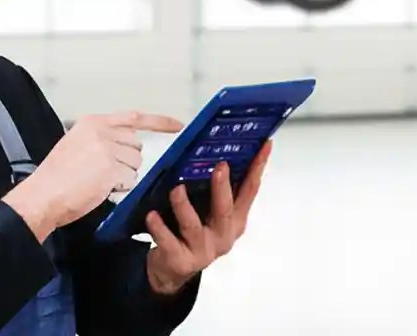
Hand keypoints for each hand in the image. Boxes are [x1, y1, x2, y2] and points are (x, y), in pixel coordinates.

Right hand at [3, 110, 183, 241]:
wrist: (42, 194)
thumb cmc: (55, 176)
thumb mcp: (76, 143)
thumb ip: (102, 138)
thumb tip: (128, 146)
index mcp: (93, 122)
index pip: (135, 117)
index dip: (160, 122)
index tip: (179, 125)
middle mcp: (102, 131)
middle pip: (136, 146)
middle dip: (126, 161)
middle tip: (102, 171)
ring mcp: (108, 149)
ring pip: (135, 164)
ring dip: (122, 175)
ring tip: (96, 180)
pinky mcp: (111, 168)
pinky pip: (130, 180)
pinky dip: (119, 187)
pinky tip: (99, 188)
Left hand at [145, 140, 273, 295]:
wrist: (173, 272)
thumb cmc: (194, 234)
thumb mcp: (212, 215)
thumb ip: (218, 192)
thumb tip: (217, 153)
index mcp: (235, 220)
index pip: (250, 191)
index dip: (258, 168)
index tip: (264, 145)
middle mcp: (224, 236)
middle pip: (225, 210)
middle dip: (223, 188)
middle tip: (220, 167)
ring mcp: (203, 250)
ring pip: (193, 226)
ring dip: (184, 206)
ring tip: (176, 189)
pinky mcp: (181, 260)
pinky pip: (169, 242)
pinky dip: (160, 228)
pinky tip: (152, 215)